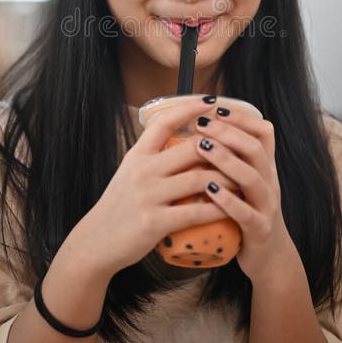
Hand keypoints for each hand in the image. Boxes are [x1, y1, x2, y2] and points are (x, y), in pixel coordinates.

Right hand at [73, 97, 236, 277]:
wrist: (97, 241)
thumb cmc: (119, 206)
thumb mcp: (130, 171)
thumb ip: (153, 155)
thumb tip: (181, 136)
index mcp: (138, 155)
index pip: (165, 121)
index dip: (189, 108)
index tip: (211, 101)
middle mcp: (142, 170)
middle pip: (192, 148)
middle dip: (223, 147)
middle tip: (243, 148)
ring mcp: (148, 195)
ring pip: (200, 178)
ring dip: (228, 178)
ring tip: (244, 179)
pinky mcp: (155, 222)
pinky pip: (196, 212)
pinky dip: (218, 208)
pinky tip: (232, 207)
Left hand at [194, 104, 292, 281]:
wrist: (269, 258)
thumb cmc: (248, 213)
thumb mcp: (245, 182)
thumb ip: (232, 159)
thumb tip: (199, 128)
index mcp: (264, 168)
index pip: (263, 132)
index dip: (242, 118)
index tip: (216, 108)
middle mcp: (269, 182)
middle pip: (256, 149)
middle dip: (229, 133)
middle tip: (202, 124)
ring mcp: (266, 206)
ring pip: (252, 178)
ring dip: (226, 160)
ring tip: (202, 148)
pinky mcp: (259, 230)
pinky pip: (246, 213)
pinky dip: (228, 201)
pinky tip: (209, 191)